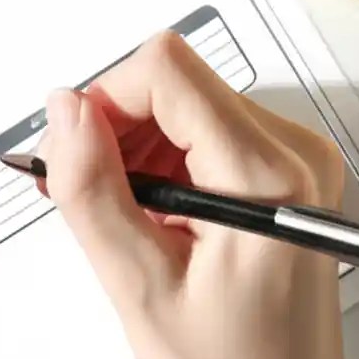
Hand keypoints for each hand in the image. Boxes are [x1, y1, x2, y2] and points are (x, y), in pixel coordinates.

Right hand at [38, 32, 345, 358]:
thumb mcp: (144, 288)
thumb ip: (95, 193)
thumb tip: (65, 115)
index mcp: (269, 175)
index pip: (165, 70)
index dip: (103, 100)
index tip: (73, 146)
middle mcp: (294, 152)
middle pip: (173, 81)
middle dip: (113, 126)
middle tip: (83, 187)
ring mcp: (292, 158)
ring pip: (182, 101)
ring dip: (133, 148)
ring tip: (118, 214)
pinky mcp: (282, 170)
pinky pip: (202, 130)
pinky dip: (159, 162)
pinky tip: (147, 214)